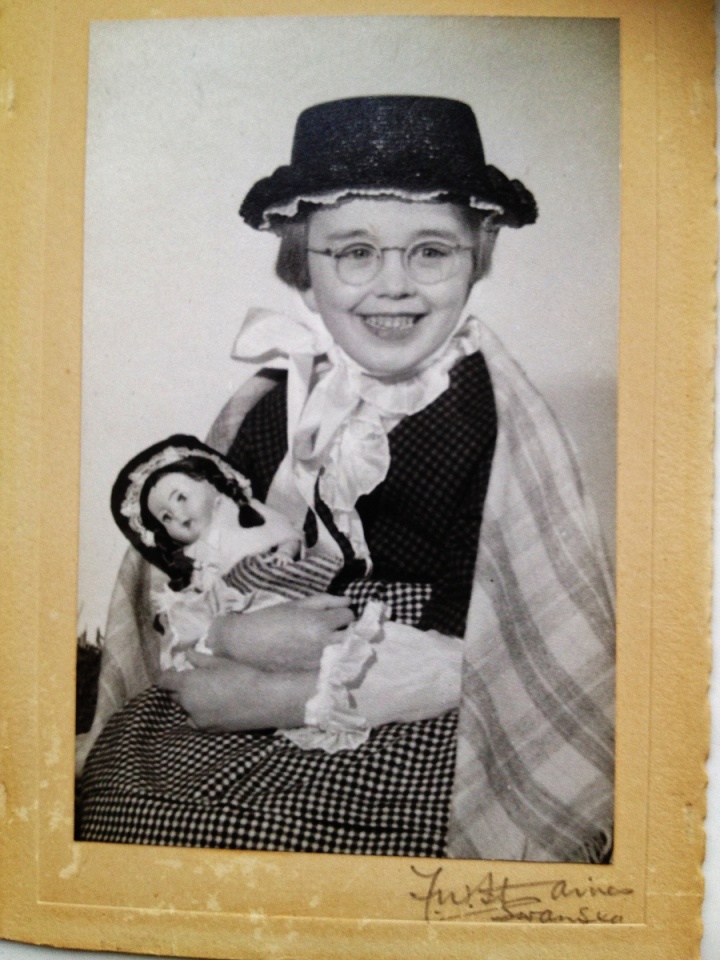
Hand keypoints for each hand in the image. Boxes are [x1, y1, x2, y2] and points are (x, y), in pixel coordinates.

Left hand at [158, 654, 316, 731]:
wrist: (262, 700)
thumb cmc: (242, 675)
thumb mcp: (220, 662)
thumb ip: (199, 659)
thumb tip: (187, 654)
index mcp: (187, 684)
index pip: (163, 681)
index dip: (167, 675)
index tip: (175, 670)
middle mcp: (187, 703)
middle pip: (172, 695)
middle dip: (178, 687)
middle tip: (193, 678)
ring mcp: (196, 719)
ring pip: (184, 708)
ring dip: (188, 700)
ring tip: (205, 693)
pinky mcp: (207, 730)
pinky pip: (195, 720)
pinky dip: (197, 713)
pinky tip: (212, 706)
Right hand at [206, 594, 353, 671]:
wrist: (248, 642)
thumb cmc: (272, 618)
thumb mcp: (298, 604)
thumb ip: (326, 601)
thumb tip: (348, 601)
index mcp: (321, 623)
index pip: (348, 615)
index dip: (343, 612)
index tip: (336, 614)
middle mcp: (324, 644)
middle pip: (352, 635)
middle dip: (346, 629)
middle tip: (336, 628)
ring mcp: (319, 661)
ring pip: (345, 651)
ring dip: (341, 645)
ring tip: (330, 641)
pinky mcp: (312, 673)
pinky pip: (332, 664)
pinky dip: (330, 658)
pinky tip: (320, 653)